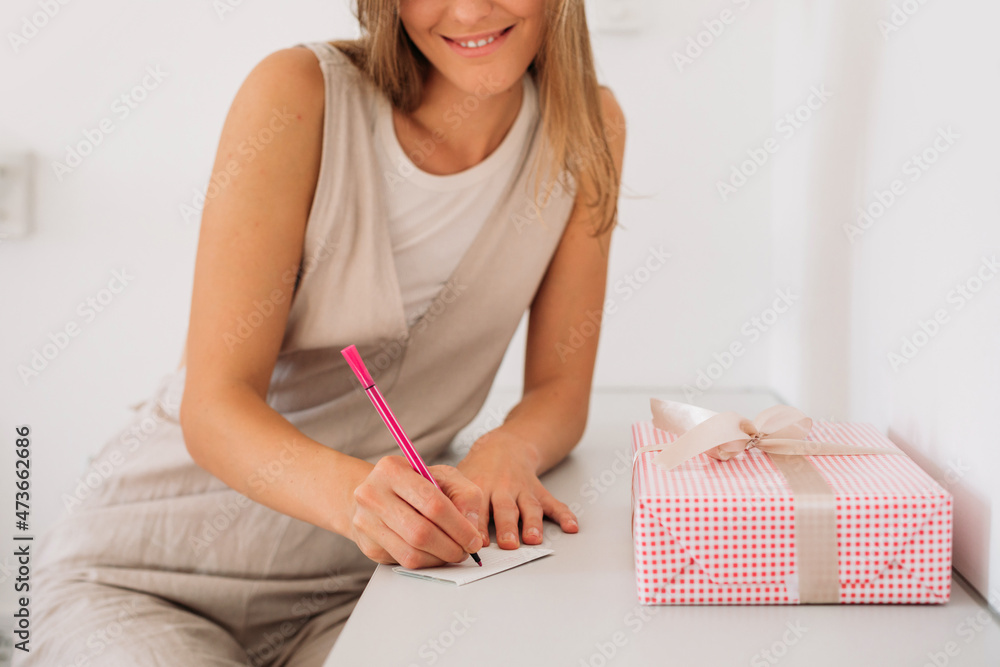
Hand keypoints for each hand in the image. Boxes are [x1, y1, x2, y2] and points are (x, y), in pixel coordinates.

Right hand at [349, 456, 483, 568]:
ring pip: (412, 552)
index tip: (474, 539)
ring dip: (440, 558)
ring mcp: (366, 521)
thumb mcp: (443, 476)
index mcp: (392, 469)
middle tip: (466, 551)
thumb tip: (472, 527)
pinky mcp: (368, 545)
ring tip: (454, 552)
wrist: (376, 494)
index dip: (459, 526)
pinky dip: (427, 562)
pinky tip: (435, 553)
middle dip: (451, 546)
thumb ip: (465, 495)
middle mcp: (372, 494)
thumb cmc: (414, 483)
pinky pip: (404, 562)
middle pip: (420, 532)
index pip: (432, 503)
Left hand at [456, 429, 577, 548]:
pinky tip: (571, 526)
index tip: (476, 541)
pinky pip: (553, 503)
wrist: (504, 446)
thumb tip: (435, 529)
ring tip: (534, 539)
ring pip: (529, 507)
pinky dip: (564, 515)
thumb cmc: (478, 470)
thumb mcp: (459, 478)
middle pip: (505, 509)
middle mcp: (502, 488)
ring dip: (533, 523)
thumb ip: (451, 501)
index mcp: (480, 486)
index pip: (477, 507)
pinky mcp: (538, 491)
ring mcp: (522, 490)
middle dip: (506, 526)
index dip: (477, 524)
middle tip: (508, 544)